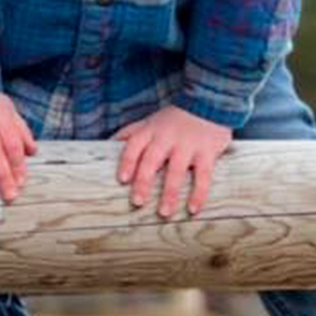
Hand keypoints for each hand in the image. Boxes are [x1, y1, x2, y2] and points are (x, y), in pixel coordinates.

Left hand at [113, 105, 231, 217]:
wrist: (209, 102)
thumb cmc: (174, 119)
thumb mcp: (150, 121)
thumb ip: (130, 133)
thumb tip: (106, 146)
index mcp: (150, 130)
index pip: (134, 145)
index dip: (127, 162)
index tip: (122, 180)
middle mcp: (167, 137)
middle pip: (152, 160)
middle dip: (143, 181)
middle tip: (137, 202)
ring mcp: (188, 145)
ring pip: (177, 171)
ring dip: (170, 193)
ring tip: (164, 213)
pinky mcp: (208, 152)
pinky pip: (203, 175)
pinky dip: (199, 193)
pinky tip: (193, 209)